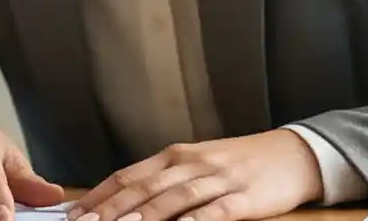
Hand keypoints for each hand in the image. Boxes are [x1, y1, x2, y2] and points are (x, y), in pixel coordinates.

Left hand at [67, 130, 323, 220]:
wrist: (292, 154)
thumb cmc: (238, 164)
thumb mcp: (195, 165)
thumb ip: (163, 182)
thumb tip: (124, 203)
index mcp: (173, 155)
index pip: (127, 175)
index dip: (99, 195)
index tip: (75, 214)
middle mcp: (190, 163)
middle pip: (143, 186)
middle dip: (111, 208)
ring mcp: (218, 178)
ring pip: (174, 197)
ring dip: (144, 214)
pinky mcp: (245, 197)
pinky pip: (217, 210)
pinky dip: (196, 220)